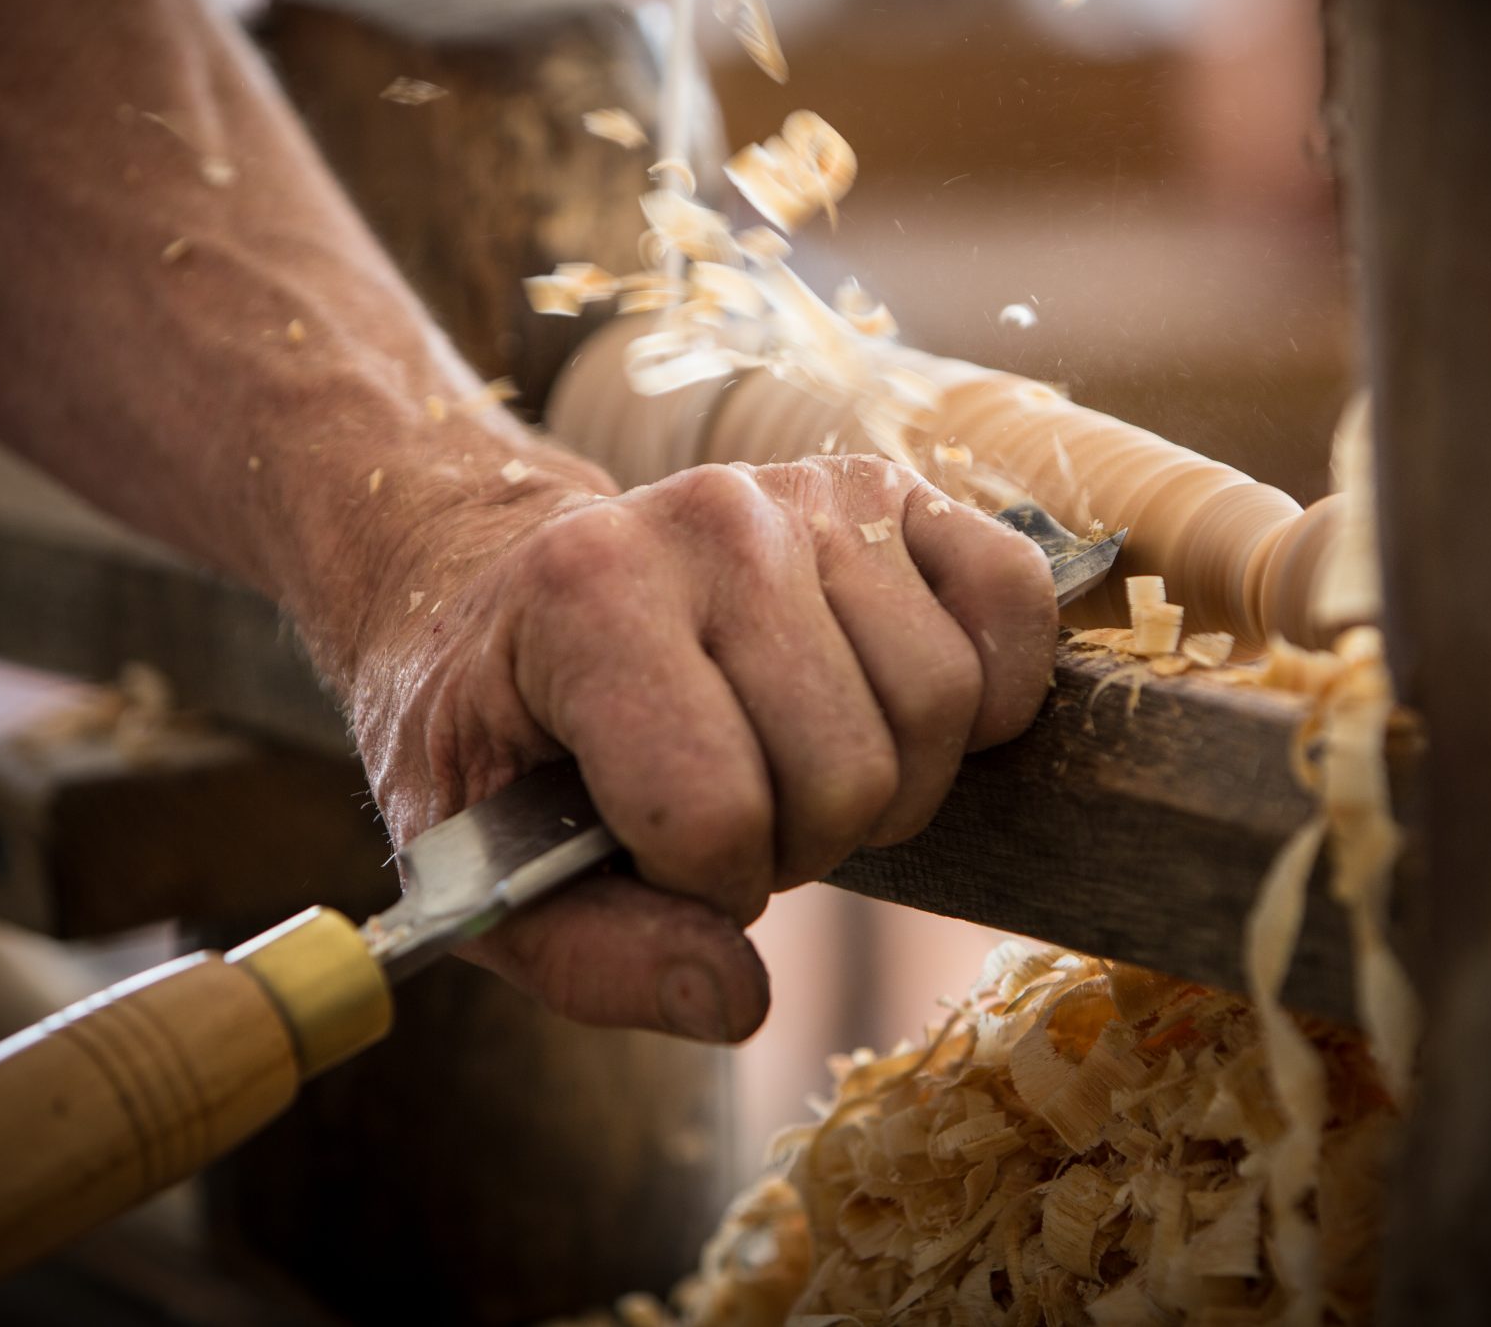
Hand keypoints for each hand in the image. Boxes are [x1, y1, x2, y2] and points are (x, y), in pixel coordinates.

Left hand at [345, 454, 1057, 1041]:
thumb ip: (592, 956)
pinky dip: (992, 691)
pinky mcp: (893, 489)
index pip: (715, 810)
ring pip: (942, 700)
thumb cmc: (503, 733)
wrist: (506, 589)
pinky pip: (1011, 601)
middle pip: (850, 768)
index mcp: (581, 594)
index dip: (704, 886)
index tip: (657, 860)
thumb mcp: (479, 861)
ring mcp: (811, 494)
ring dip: (890, 785)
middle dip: (802, 843)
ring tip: (802, 766)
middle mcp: (709, 519)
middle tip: (737, 818)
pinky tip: (898, 716)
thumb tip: (734, 1000)